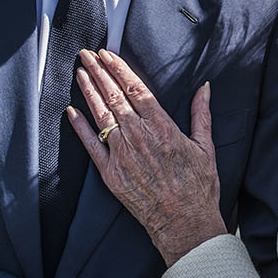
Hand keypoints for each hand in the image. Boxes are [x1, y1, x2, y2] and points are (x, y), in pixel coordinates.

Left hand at [69, 49, 226, 265]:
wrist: (184, 223)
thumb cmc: (198, 186)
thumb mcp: (206, 147)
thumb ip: (202, 114)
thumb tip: (204, 88)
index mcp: (163, 127)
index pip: (136, 89)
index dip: (119, 69)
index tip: (108, 54)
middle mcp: (139, 137)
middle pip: (115, 97)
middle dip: (99, 72)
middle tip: (87, 54)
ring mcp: (122, 155)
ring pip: (101, 116)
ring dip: (89, 92)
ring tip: (79, 72)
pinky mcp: (111, 174)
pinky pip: (91, 146)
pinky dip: (80, 127)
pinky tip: (71, 111)